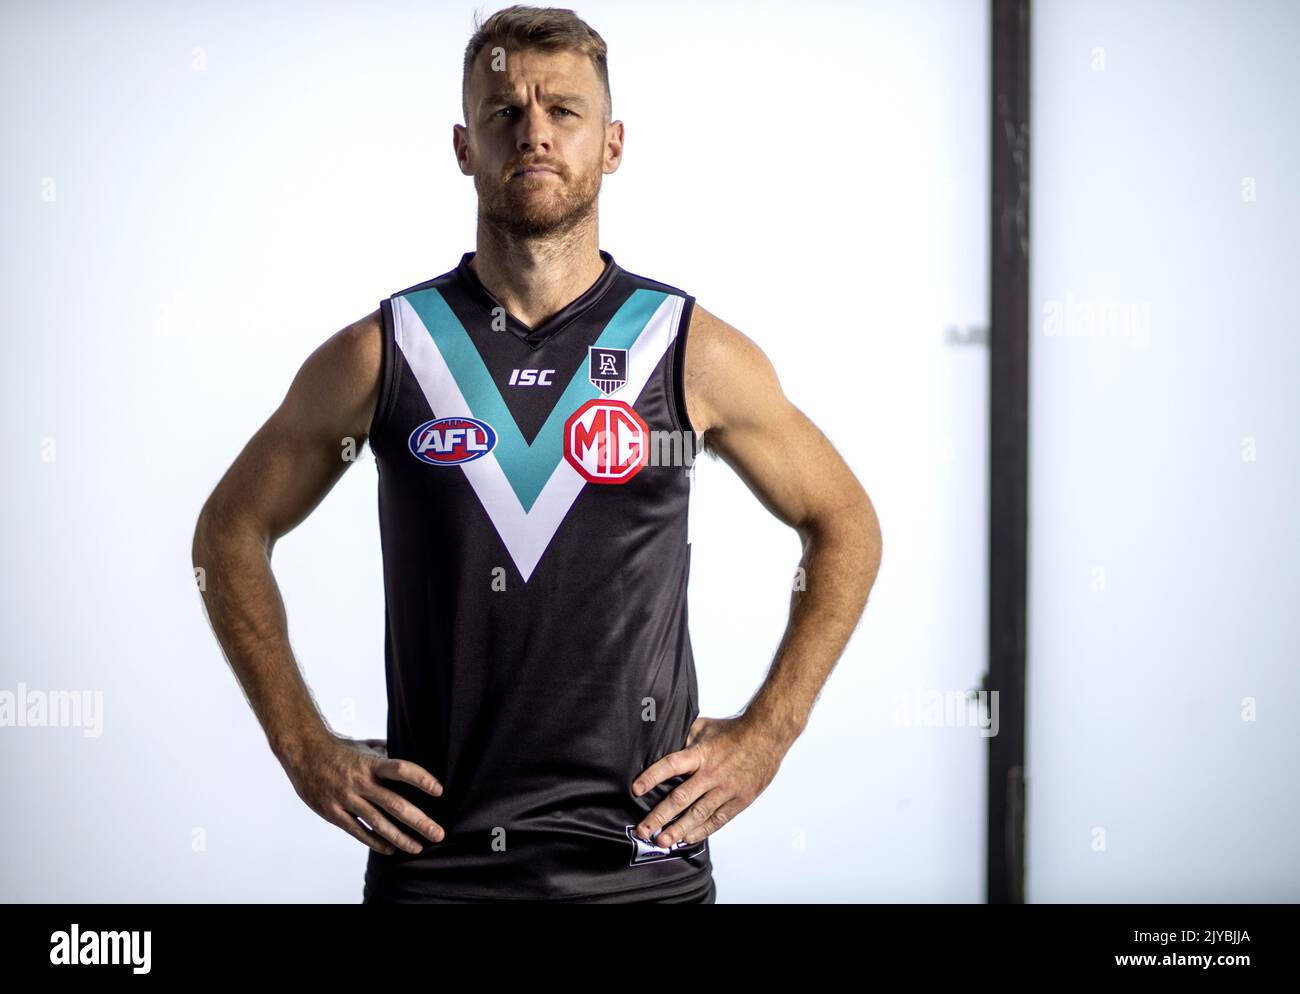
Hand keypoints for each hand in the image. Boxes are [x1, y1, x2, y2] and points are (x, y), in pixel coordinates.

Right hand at [283, 734, 444, 855]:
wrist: (303, 753)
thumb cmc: (340, 749)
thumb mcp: (365, 746)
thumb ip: (388, 753)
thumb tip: (413, 752)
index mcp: (370, 763)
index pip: (401, 769)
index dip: (421, 779)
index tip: (439, 790)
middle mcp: (360, 782)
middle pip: (395, 804)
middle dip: (419, 821)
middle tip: (438, 833)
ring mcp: (346, 799)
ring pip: (378, 823)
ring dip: (401, 838)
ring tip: (418, 847)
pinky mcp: (333, 813)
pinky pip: (358, 831)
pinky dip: (375, 842)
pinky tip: (391, 849)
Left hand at [630, 715, 788, 848]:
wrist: (767, 736)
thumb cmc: (733, 730)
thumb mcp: (704, 727)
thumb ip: (684, 739)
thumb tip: (662, 747)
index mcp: (701, 754)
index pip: (671, 766)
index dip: (652, 777)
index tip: (636, 789)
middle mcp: (711, 774)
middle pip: (681, 798)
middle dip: (659, 816)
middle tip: (643, 831)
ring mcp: (726, 789)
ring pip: (698, 814)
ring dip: (678, 830)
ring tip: (661, 842)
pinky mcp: (740, 800)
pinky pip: (717, 820)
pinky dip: (701, 831)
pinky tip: (686, 839)